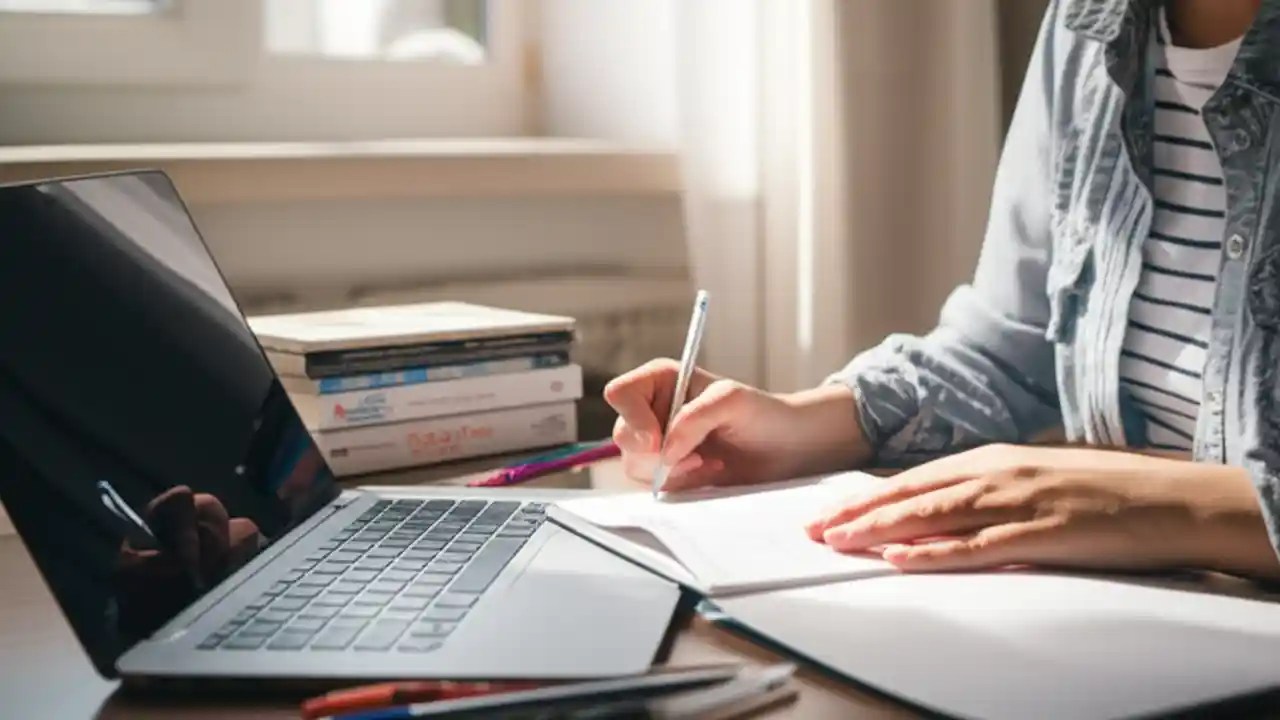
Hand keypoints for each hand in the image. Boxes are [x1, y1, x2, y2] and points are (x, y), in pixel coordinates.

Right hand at [604, 359, 868, 492]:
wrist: (787, 448)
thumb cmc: (764, 414)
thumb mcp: (731, 401)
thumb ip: (693, 419)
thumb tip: (664, 450)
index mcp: (661, 381)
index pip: (620, 394)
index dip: (632, 418)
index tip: (658, 439)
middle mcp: (653, 410)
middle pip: (623, 436)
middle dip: (655, 453)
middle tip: (695, 456)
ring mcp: (658, 444)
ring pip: (633, 464)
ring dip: (669, 471)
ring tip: (706, 462)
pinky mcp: (669, 472)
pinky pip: (652, 485)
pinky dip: (678, 484)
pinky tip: (708, 473)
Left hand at [805, 444, 1279, 580]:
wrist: (1171, 499)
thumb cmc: (1103, 490)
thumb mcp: (1033, 477)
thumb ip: (986, 489)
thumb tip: (938, 506)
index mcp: (992, 458)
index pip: (911, 478)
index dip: (865, 497)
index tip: (826, 512)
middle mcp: (995, 473)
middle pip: (910, 494)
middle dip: (856, 513)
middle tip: (812, 530)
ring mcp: (1016, 501)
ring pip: (932, 515)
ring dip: (880, 529)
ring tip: (838, 541)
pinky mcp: (1040, 533)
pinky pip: (977, 546)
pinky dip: (935, 552)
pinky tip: (902, 559)